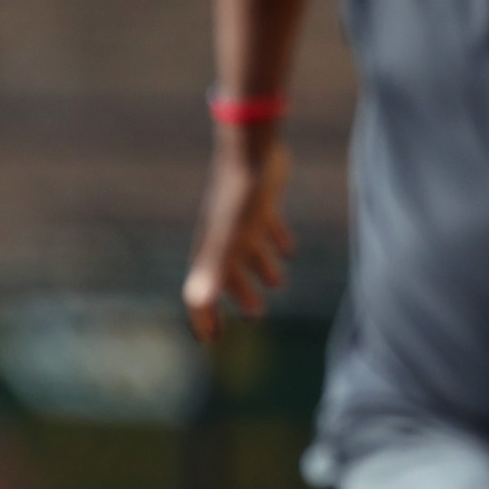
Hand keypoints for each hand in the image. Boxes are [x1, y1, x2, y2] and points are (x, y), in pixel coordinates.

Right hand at [182, 133, 293, 342]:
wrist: (250, 148)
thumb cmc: (237, 196)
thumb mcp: (228, 239)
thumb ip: (212, 270)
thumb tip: (197, 302)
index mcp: (211, 250)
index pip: (201, 292)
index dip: (204, 318)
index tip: (211, 340)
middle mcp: (222, 237)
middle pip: (227, 274)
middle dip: (239, 296)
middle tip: (255, 319)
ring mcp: (241, 219)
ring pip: (249, 252)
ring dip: (260, 270)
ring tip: (277, 286)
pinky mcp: (261, 202)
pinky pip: (268, 227)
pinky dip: (277, 241)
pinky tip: (291, 249)